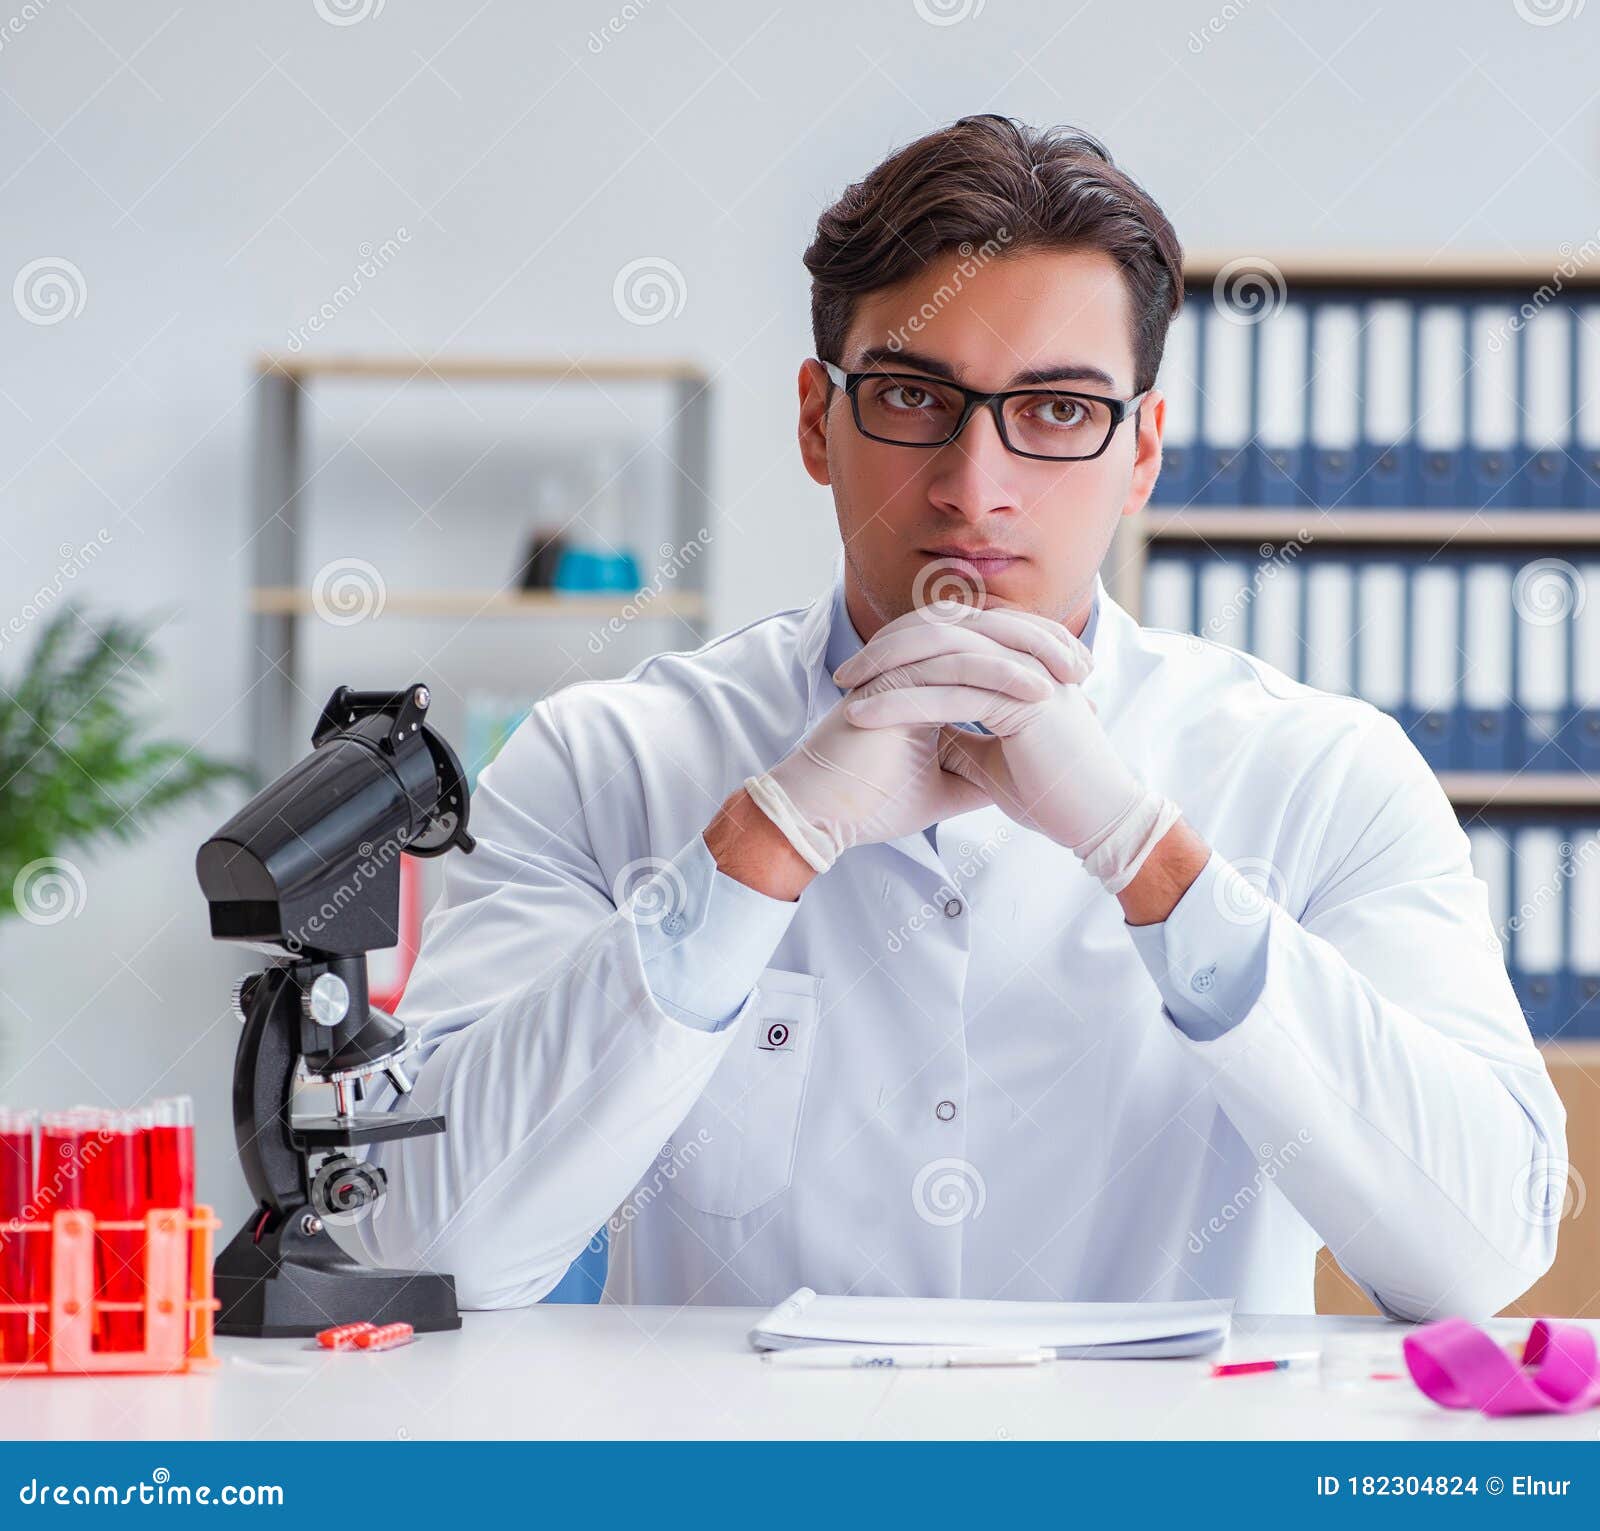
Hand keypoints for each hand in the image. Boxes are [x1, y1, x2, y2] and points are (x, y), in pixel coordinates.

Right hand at [744, 610, 1058, 872]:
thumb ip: (982, 771)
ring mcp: (899, 666)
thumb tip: (1023, 776)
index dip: (1037, 658)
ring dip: (1029, 653)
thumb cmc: (871, 805)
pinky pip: (954, 666)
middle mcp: (913, 663)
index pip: (989, 649)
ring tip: (1071, 676)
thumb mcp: (947, 788)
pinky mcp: (890, 681)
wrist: (820, 819)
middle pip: (987, 630)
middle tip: (1086, 667)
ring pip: (975, 638)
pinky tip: (1036, 691)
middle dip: (1043, 643)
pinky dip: (998, 674)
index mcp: (925, 677)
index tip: (1081, 686)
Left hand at [835, 604, 1180, 893]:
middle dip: (886, 650)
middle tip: (843, 673)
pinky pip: (947, 694)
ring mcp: (1026, 672)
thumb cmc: (1052, 793)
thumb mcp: (990, 758)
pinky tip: (862, 715)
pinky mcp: (1023, 700)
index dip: (904, 651)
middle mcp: (1024, 657)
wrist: (1097, 823)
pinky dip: (899, 703)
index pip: (951, 639)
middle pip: (941, 634)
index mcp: (1020, 662)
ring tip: (843, 690)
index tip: (862, 675)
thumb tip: (923, 730)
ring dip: (885, 671)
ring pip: (939, 657)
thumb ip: (961, 734)